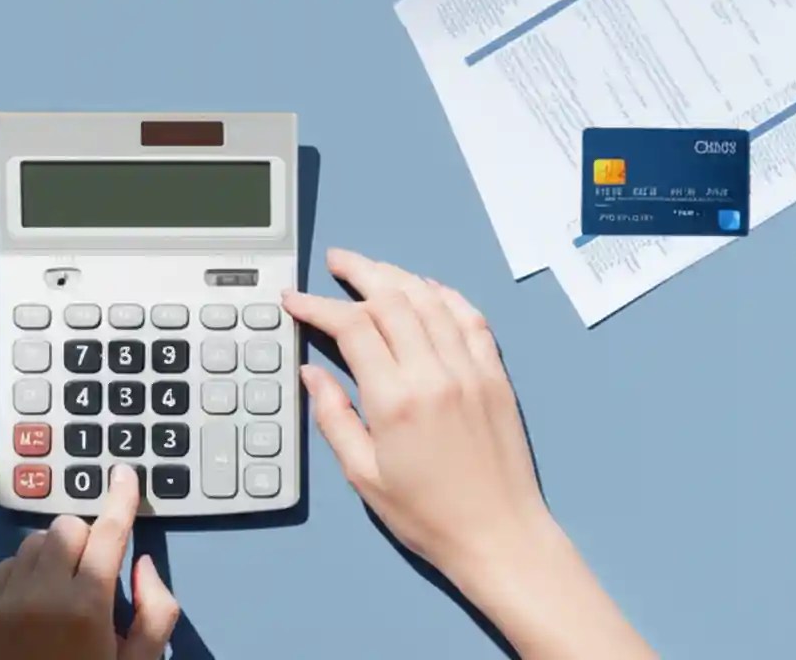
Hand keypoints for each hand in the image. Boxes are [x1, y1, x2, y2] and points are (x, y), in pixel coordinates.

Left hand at [0, 465, 179, 659]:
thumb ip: (156, 611)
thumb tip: (141, 563)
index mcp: (88, 605)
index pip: (109, 533)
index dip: (121, 499)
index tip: (124, 473)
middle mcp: (43, 592)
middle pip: (69, 528)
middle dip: (86, 542)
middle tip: (94, 575)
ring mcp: (5, 598)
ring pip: (36, 541)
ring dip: (55, 555)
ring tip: (61, 592)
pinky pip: (7, 563)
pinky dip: (25, 573)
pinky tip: (33, 605)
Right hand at [285, 249, 656, 659]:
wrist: (499, 534)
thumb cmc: (428, 515)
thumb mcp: (364, 476)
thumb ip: (334, 417)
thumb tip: (312, 373)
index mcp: (396, 399)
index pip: (352, 326)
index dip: (318, 305)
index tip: (295, 299)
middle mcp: (435, 373)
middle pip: (392, 299)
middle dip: (358, 272)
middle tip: (335, 262)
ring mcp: (471, 369)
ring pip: (431, 299)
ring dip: (398, 276)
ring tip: (373, 269)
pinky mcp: (496, 374)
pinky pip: (470, 318)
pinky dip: (446, 295)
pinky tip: (427, 289)